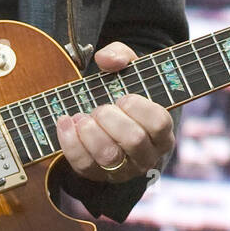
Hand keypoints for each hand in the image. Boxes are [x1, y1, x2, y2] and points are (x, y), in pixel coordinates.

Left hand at [54, 42, 174, 183]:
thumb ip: (121, 56)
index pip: (159, 123)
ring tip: (84, 117)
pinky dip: (70, 140)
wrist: (107, 123)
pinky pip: (83, 164)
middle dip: (111, 118)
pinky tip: (66, 121)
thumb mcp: (128, 71)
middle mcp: (147, 155)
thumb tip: (107, 60)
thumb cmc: (123, 95)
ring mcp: (122, 169)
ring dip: (91, 131)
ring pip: (109, 156)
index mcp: (162, 133)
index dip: (138, 107)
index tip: (123, 97)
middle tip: (101, 108)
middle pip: (133, 140)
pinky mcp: (97, 175)